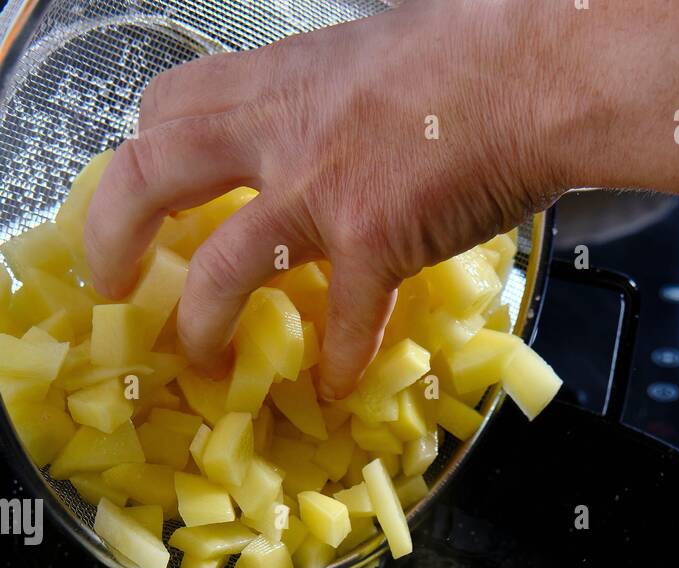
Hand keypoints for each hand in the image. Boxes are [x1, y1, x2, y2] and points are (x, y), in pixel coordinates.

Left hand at [84, 0, 567, 398]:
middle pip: (154, 176)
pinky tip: (343, 385)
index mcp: (280, 80)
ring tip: (202, 361)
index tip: (143, 199)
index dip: (142, 158)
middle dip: (117, 236)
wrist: (542, 75)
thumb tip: (323, 132)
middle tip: (115, 286)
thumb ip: (326, 102)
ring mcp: (322, 189)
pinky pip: (345, 322)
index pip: (170, 108)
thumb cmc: (476, 51)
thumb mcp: (369, 57)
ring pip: (225, 269)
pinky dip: (343, 361)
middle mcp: (282, 131)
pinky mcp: (375, 241)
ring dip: (205, 325)